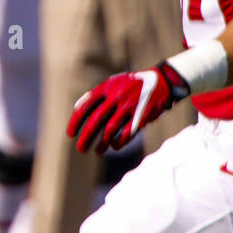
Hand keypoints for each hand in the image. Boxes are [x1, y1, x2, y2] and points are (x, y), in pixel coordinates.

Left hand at [68, 62, 188, 153]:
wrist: (162, 81)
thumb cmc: (132, 84)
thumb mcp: (113, 83)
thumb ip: (96, 94)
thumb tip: (76, 108)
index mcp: (106, 88)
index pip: (85, 107)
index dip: (76, 122)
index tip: (71, 134)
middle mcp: (116, 97)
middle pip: (96, 121)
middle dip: (86, 137)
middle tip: (80, 149)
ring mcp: (130, 106)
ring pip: (111, 130)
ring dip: (102, 143)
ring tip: (97, 151)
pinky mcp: (142, 116)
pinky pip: (127, 133)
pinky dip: (119, 142)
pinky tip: (114, 146)